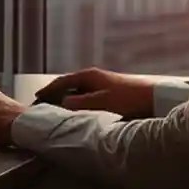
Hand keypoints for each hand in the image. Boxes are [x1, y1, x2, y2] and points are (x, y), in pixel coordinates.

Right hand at [37, 67, 156, 117]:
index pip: (63, 81)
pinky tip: (77, 112)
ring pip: (78, 92)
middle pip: (69, 85)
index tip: (37, 96)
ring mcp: (101, 84)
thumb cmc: (127, 98)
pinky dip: (78, 103)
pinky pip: (86, 97)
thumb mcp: (100, 102)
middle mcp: (93, 78)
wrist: (151, 98)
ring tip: (57, 110)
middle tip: (43, 104)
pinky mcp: (108, 93)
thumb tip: (62, 104)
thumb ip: (80, 103)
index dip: (49, 89)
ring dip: (67, 100)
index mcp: (89, 76)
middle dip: (55, 94)